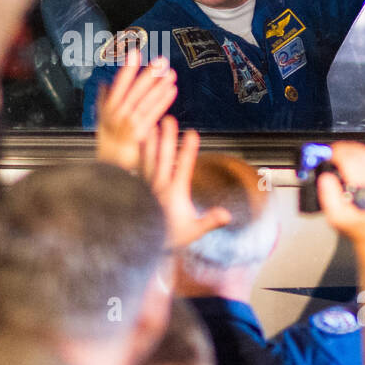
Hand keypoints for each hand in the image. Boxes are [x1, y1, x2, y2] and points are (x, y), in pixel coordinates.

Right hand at [95, 52, 177, 170]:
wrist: (112, 164)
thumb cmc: (107, 139)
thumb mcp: (100, 118)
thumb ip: (103, 99)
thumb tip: (104, 83)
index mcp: (109, 108)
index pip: (119, 84)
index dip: (127, 69)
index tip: (135, 52)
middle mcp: (118, 115)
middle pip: (135, 91)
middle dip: (148, 75)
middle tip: (160, 61)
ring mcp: (130, 124)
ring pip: (146, 102)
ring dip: (159, 86)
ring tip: (170, 73)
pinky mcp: (142, 133)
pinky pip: (154, 114)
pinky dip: (163, 101)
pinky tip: (171, 89)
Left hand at [140, 116, 231, 249]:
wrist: (139, 245)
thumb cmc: (169, 237)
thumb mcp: (193, 231)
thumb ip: (209, 221)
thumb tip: (227, 215)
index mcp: (175, 194)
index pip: (184, 168)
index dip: (188, 150)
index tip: (192, 133)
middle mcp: (159, 186)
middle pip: (163, 158)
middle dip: (167, 137)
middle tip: (168, 118)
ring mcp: (146, 185)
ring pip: (147, 159)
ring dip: (150, 141)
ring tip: (150, 124)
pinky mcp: (136, 187)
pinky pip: (137, 166)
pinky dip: (138, 153)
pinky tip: (138, 141)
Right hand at [316, 130, 364, 242]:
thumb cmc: (356, 227)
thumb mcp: (336, 218)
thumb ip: (329, 198)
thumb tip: (325, 178)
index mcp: (363, 191)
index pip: (350, 163)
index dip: (336, 155)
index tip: (327, 155)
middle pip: (359, 156)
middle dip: (343, 149)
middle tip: (331, 151)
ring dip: (356, 147)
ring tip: (343, 147)